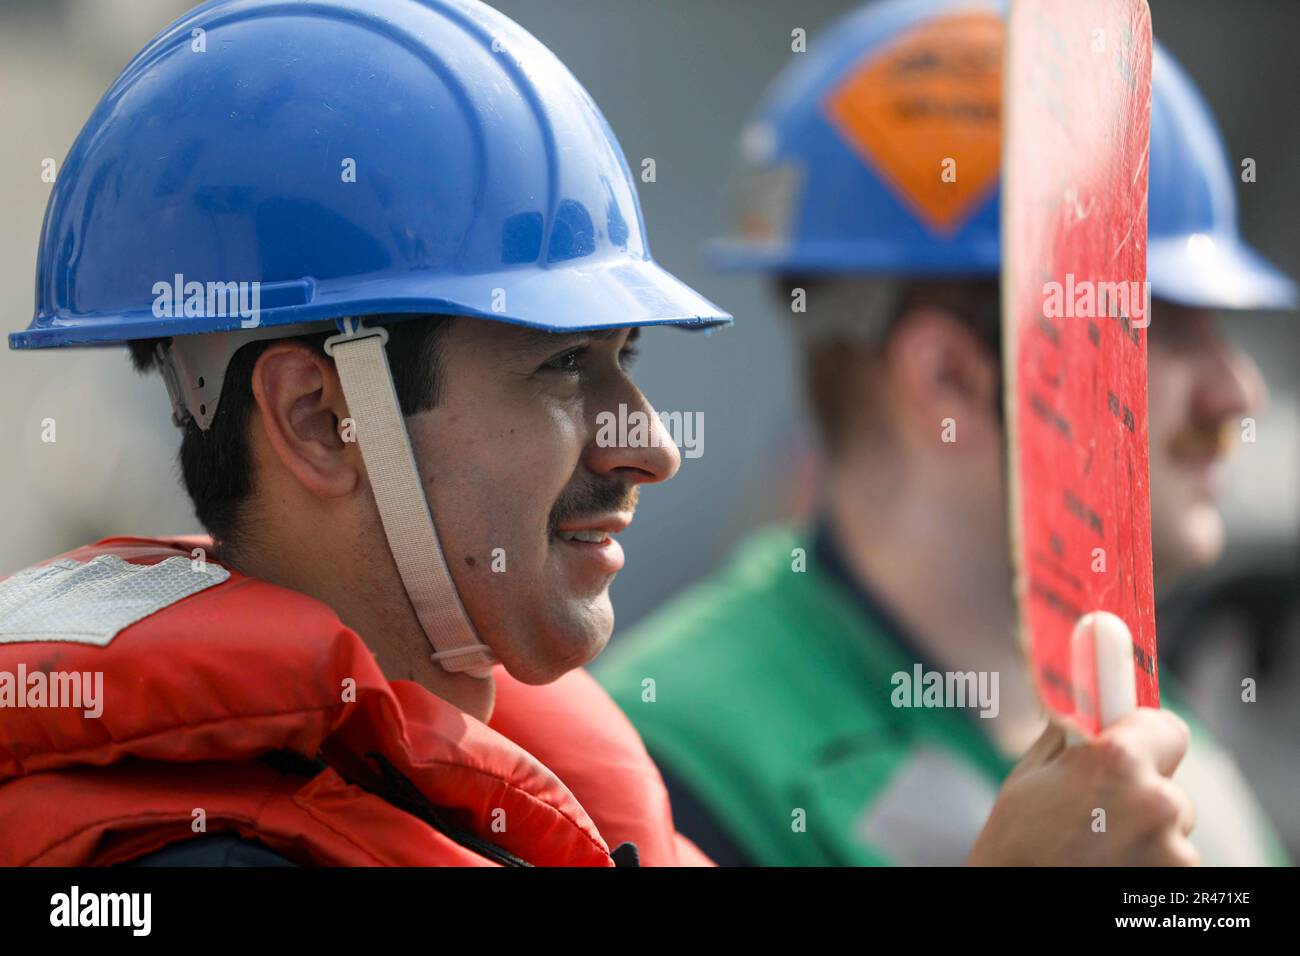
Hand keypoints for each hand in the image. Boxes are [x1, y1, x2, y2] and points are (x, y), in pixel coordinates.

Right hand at [967, 707, 1197, 865]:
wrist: (1016, 901)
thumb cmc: (1015, 841)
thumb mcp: (1032, 773)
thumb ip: (1072, 737)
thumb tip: (1087, 710)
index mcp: (1118, 760)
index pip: (1168, 728)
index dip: (1147, 736)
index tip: (1132, 746)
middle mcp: (1154, 800)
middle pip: (1167, 784)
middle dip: (1140, 792)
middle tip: (1097, 810)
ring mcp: (1173, 848)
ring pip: (1169, 827)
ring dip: (1145, 832)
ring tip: (1096, 847)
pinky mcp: (1176, 880)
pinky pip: (1169, 858)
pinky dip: (1147, 861)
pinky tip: (1108, 866)